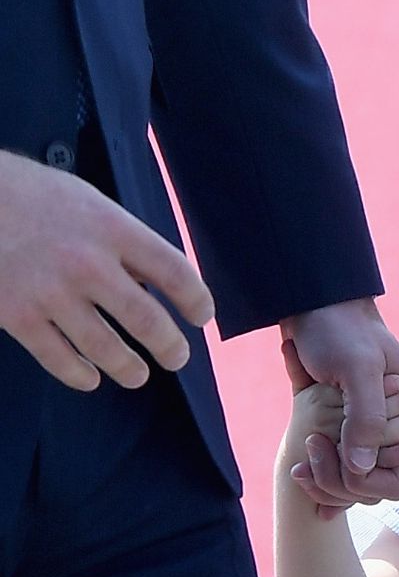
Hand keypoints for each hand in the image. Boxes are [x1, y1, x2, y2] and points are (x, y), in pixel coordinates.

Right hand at [0, 150, 213, 389]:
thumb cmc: (35, 197)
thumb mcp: (91, 205)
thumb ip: (125, 243)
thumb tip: (157, 283)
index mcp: (113, 230)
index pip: (174, 272)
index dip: (196, 300)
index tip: (201, 317)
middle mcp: (87, 263)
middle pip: (146, 319)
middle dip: (170, 347)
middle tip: (177, 358)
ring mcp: (50, 292)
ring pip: (105, 348)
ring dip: (129, 368)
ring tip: (138, 375)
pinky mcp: (15, 315)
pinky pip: (58, 358)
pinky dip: (80, 374)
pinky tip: (91, 378)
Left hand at [279, 302, 398, 499]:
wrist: (311, 303)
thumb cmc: (339, 328)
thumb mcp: (357, 368)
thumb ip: (367, 419)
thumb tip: (362, 470)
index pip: (395, 481)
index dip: (365, 482)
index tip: (336, 453)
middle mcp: (391, 430)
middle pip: (369, 488)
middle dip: (336, 481)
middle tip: (310, 449)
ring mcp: (364, 429)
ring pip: (349, 481)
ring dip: (322, 475)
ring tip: (301, 455)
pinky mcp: (340, 426)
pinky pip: (333, 464)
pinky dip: (314, 466)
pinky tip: (298, 465)